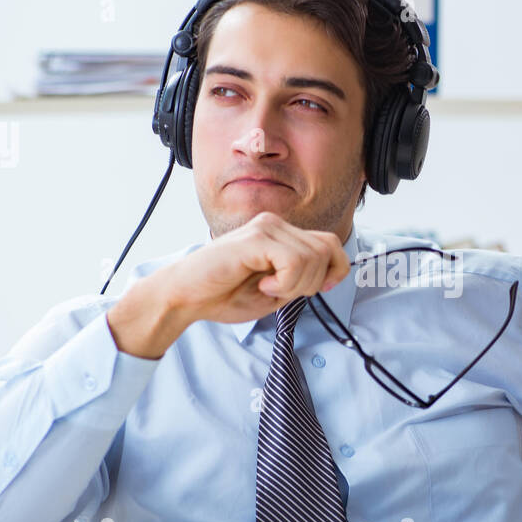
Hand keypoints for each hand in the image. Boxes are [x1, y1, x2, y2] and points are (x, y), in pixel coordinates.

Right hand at [106, 212, 349, 357]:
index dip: (336, 268)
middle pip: (327, 248)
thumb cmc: (224, 295)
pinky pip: (294, 261)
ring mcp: (265, 228)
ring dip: (296, 285)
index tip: (319, 289)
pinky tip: (263, 285)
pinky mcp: (255, 239)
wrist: (185, 297)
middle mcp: (275, 224)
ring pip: (313, 257)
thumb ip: (301, 278)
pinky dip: (285, 282)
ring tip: (268, 289)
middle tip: (284, 292)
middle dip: (314, 281)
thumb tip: (331, 274)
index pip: (330, 243)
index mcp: (280, 235)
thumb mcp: (276, 291)